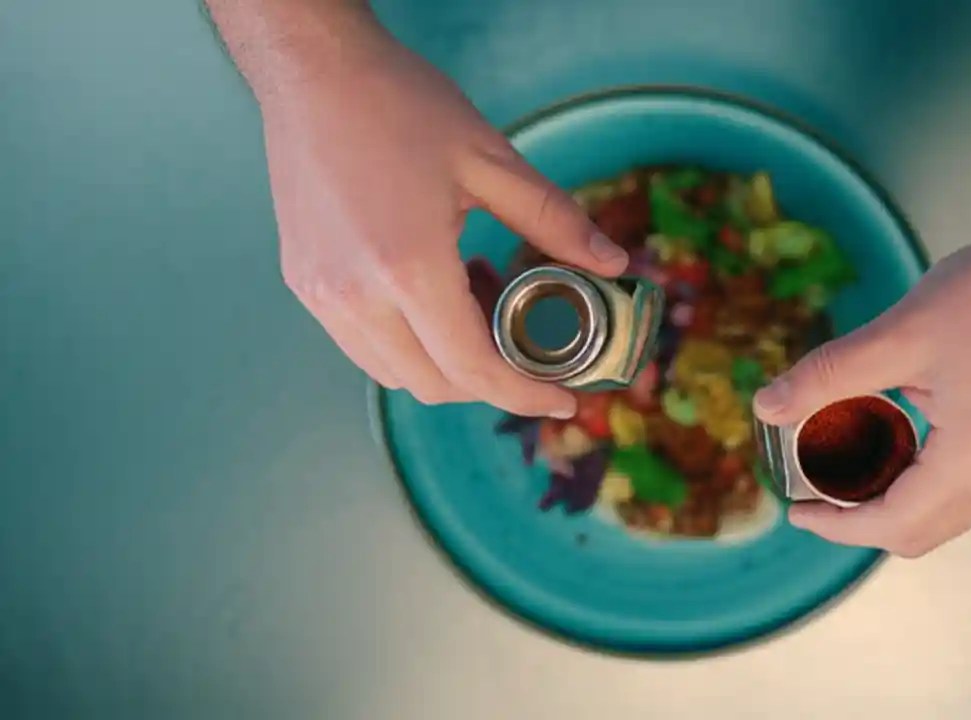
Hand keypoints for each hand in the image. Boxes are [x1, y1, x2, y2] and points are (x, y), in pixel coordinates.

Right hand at [258, 22, 628, 416]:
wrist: (313, 70)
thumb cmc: (401, 105)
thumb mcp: (492, 160)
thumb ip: (554, 221)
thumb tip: (612, 264)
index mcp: (408, 269)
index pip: (475, 370)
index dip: (526, 396)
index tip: (563, 399)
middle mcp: (355, 296)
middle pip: (435, 386)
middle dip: (491, 381)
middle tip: (527, 340)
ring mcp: (321, 295)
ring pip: (395, 373)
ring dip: (447, 362)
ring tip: (478, 298)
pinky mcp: (303, 283)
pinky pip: (363, 344)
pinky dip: (407, 342)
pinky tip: (434, 288)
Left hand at [753, 199, 970, 555]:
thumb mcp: (900, 335)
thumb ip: (827, 377)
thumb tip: (767, 406)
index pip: (892, 525)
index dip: (836, 525)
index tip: (794, 510)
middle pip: (919, 531)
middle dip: (859, 515)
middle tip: (812, 484)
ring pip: (944, 511)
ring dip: (892, 493)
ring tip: (846, 454)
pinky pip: (969, 485)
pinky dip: (924, 474)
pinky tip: (897, 430)